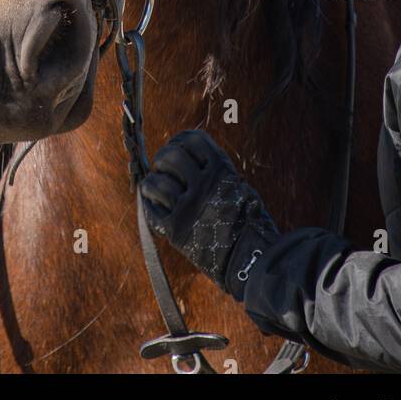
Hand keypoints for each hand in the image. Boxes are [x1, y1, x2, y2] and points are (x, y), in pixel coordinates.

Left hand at [140, 129, 281, 301]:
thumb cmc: (248, 223)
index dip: (180, 140)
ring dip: (152, 182)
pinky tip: (154, 204)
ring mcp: (188, 207)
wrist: (251, 259)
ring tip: (155, 187)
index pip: (192, 140)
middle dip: (163, 158)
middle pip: (170, 156)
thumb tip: (191, 156)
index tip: (177, 147)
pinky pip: (151, 210)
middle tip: (164, 168)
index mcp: (221, 170)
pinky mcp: (176, 230)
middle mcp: (203, 185)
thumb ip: (215, 170)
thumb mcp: (239, 185)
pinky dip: (149, 205)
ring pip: (155, 182)